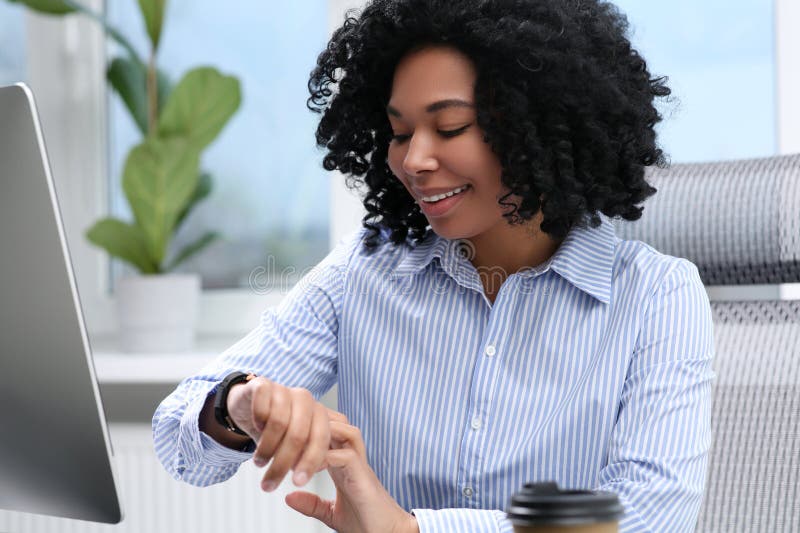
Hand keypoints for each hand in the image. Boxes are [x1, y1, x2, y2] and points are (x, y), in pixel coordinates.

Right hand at [226, 377, 343, 491]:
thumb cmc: (273, 428)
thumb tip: (302, 476)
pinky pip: (261, 407)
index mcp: (318, 412)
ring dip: (266, 448)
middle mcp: (304, 399)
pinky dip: (258, 422)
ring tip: (259, 462)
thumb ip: (301, 457)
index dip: (310, 462)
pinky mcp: (262, 384)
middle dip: (283, 463)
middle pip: (299, 434)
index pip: (320, 438)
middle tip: (270, 483)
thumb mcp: (291, 445)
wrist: (247, 406)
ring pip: (279, 422)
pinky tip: (256, 428)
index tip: (298, 482)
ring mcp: (284, 389)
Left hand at [285, 421, 418, 532]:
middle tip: (289, 433)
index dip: (307, 427)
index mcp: (343, 463)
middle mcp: (351, 458)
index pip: (327, 430)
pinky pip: (344, 455)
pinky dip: (324, 458)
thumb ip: (311, 503)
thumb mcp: (331, 513)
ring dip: (321, 433)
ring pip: (344, 429)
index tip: (285, 437)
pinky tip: (309, 469)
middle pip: (336, 420)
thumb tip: (289, 497)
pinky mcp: (363, 475)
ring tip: (299, 447)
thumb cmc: (366, 522)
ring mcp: (359, 464)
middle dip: (313, 421)